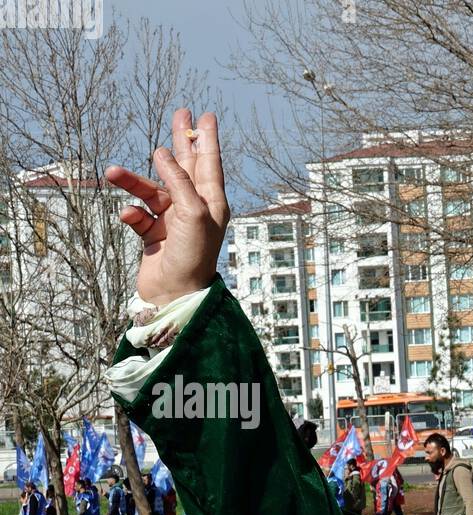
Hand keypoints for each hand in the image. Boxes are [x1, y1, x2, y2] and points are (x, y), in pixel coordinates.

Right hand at [105, 109, 228, 305]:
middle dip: (181, 141)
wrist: (175, 293)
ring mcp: (173, 220)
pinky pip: (138, 213)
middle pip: (185, 166)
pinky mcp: (154, 233)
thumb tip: (162, 153)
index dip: (206, 139)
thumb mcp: (192, 214)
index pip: (209, 163)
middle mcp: (194, 208)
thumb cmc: (192, 256)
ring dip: (132, 181)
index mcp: (211, 203)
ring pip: (151, 189)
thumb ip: (179, 181)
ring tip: (111, 172)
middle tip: (181, 113)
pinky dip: (131, 212)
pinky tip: (129, 215)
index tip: (206, 116)